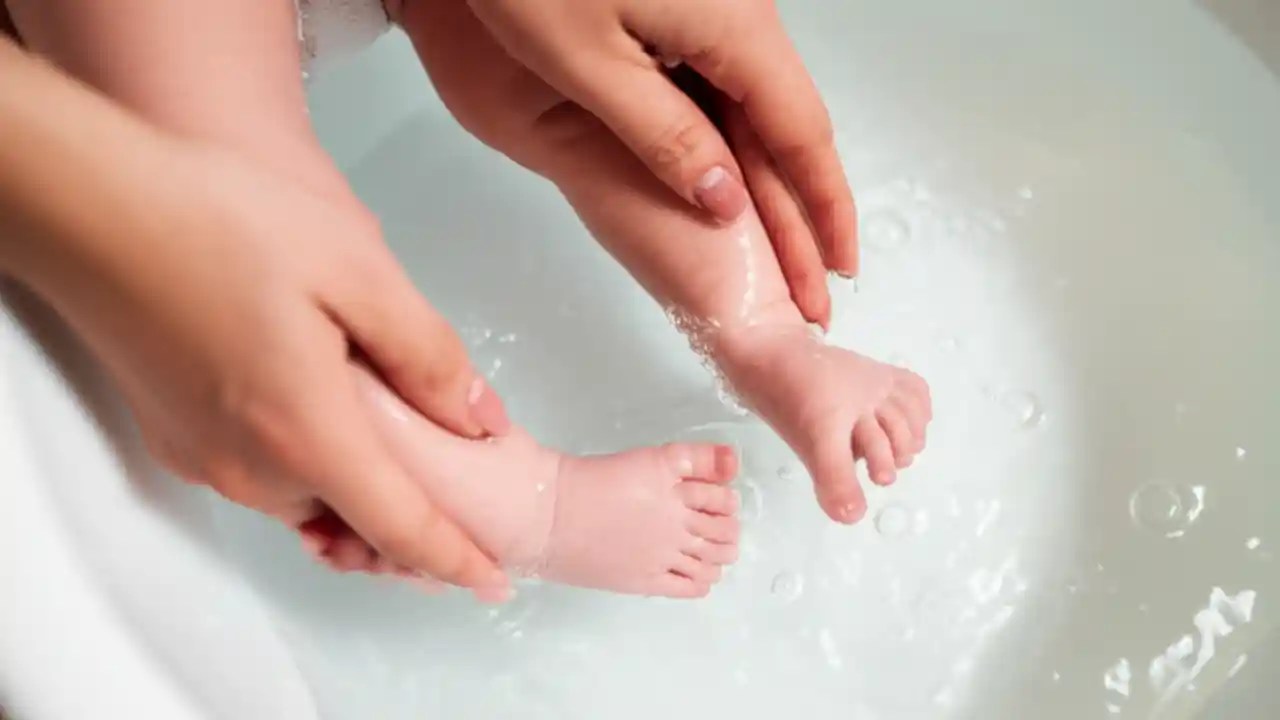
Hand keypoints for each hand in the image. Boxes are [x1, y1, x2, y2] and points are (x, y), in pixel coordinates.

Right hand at [17, 131, 510, 597]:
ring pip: (304, 495)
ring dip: (352, 485)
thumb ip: (426, 356)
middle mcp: (249, 469)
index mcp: (306, 435)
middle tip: (455, 487)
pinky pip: (260, 472)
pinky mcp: (174, 436)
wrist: (90, 204)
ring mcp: (203, 458)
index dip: (456, 562)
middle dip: (406, 516)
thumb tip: (481, 420)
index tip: (495, 584)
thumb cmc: (221, 222)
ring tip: (393, 440)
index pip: (401, 530)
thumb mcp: (357, 271)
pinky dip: (304, 461)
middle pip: (352, 519)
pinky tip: (318, 403)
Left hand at [455, 0, 857, 281]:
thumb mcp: (589, 65)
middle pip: (786, 128)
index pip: (801, 135)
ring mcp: (718, 9)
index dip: (824, 208)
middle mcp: (742, 16)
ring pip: (757, 109)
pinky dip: (735, 143)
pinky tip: (731, 182)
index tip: (840, 266)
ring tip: (778, 253)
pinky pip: (726, 85)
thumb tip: (725, 203)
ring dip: (767, 183)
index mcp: (734, 30)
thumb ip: (663, 137)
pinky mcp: (689, 5)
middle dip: (800, 213)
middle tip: (812, 288)